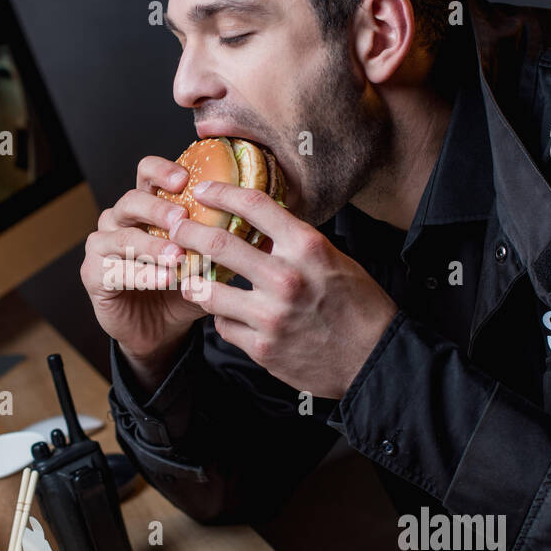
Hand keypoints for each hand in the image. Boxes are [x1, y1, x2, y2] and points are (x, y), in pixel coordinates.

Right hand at [80, 155, 207, 377]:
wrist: (158, 330)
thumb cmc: (181, 289)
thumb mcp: (205, 264)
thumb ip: (222, 244)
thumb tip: (258, 227)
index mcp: (144, 207)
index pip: (145, 174)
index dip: (161, 171)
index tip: (184, 179)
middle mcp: (118, 220)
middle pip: (131, 201)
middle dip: (157, 208)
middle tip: (182, 219)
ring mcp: (101, 245)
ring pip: (122, 236)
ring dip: (151, 245)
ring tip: (177, 256)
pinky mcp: (93, 274)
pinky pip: (113, 269)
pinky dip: (141, 274)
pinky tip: (164, 280)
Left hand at [170, 179, 397, 398]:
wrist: (376, 359)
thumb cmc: (358, 307)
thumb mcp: (332, 261)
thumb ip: (293, 245)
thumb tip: (257, 230)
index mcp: (307, 248)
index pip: (254, 205)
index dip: (221, 193)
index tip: (203, 190)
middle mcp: (286, 278)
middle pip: (218, 244)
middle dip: (188, 232)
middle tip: (175, 228)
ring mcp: (270, 315)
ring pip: (208, 290)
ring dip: (193, 281)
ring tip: (187, 276)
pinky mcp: (261, 347)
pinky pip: (223, 325)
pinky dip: (222, 318)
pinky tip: (227, 315)